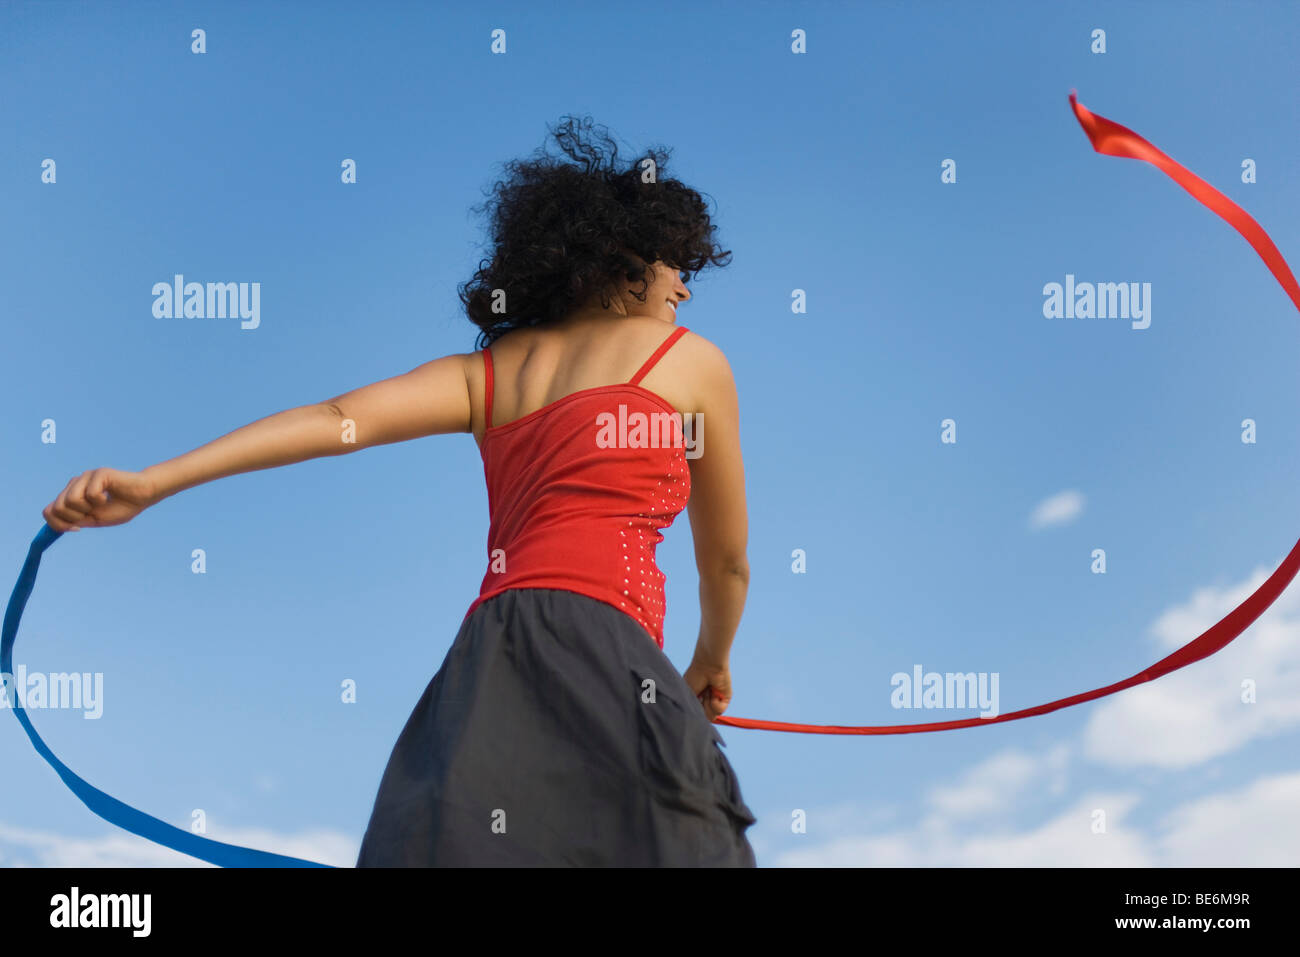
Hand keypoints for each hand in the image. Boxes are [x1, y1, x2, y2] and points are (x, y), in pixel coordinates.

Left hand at [42, 468, 156, 532]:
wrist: (144, 496)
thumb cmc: (122, 507)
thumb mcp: (94, 519)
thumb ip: (75, 520)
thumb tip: (56, 525)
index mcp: (71, 494)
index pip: (49, 511)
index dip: (59, 524)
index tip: (78, 528)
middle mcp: (75, 483)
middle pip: (57, 508)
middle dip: (75, 518)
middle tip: (92, 514)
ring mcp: (85, 476)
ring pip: (70, 500)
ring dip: (88, 509)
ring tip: (102, 504)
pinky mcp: (98, 473)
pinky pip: (89, 494)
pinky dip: (101, 501)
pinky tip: (110, 496)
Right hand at [682, 652, 731, 721]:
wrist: (707, 665)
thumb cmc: (695, 676)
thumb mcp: (689, 694)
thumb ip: (694, 709)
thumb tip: (701, 721)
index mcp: (698, 700)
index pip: (697, 715)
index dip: (695, 713)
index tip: (693, 701)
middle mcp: (707, 701)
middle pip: (704, 718)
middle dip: (700, 707)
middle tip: (700, 693)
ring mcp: (717, 701)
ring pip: (712, 716)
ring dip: (707, 704)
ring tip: (707, 691)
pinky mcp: (726, 699)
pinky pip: (720, 710)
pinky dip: (715, 702)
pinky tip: (714, 692)